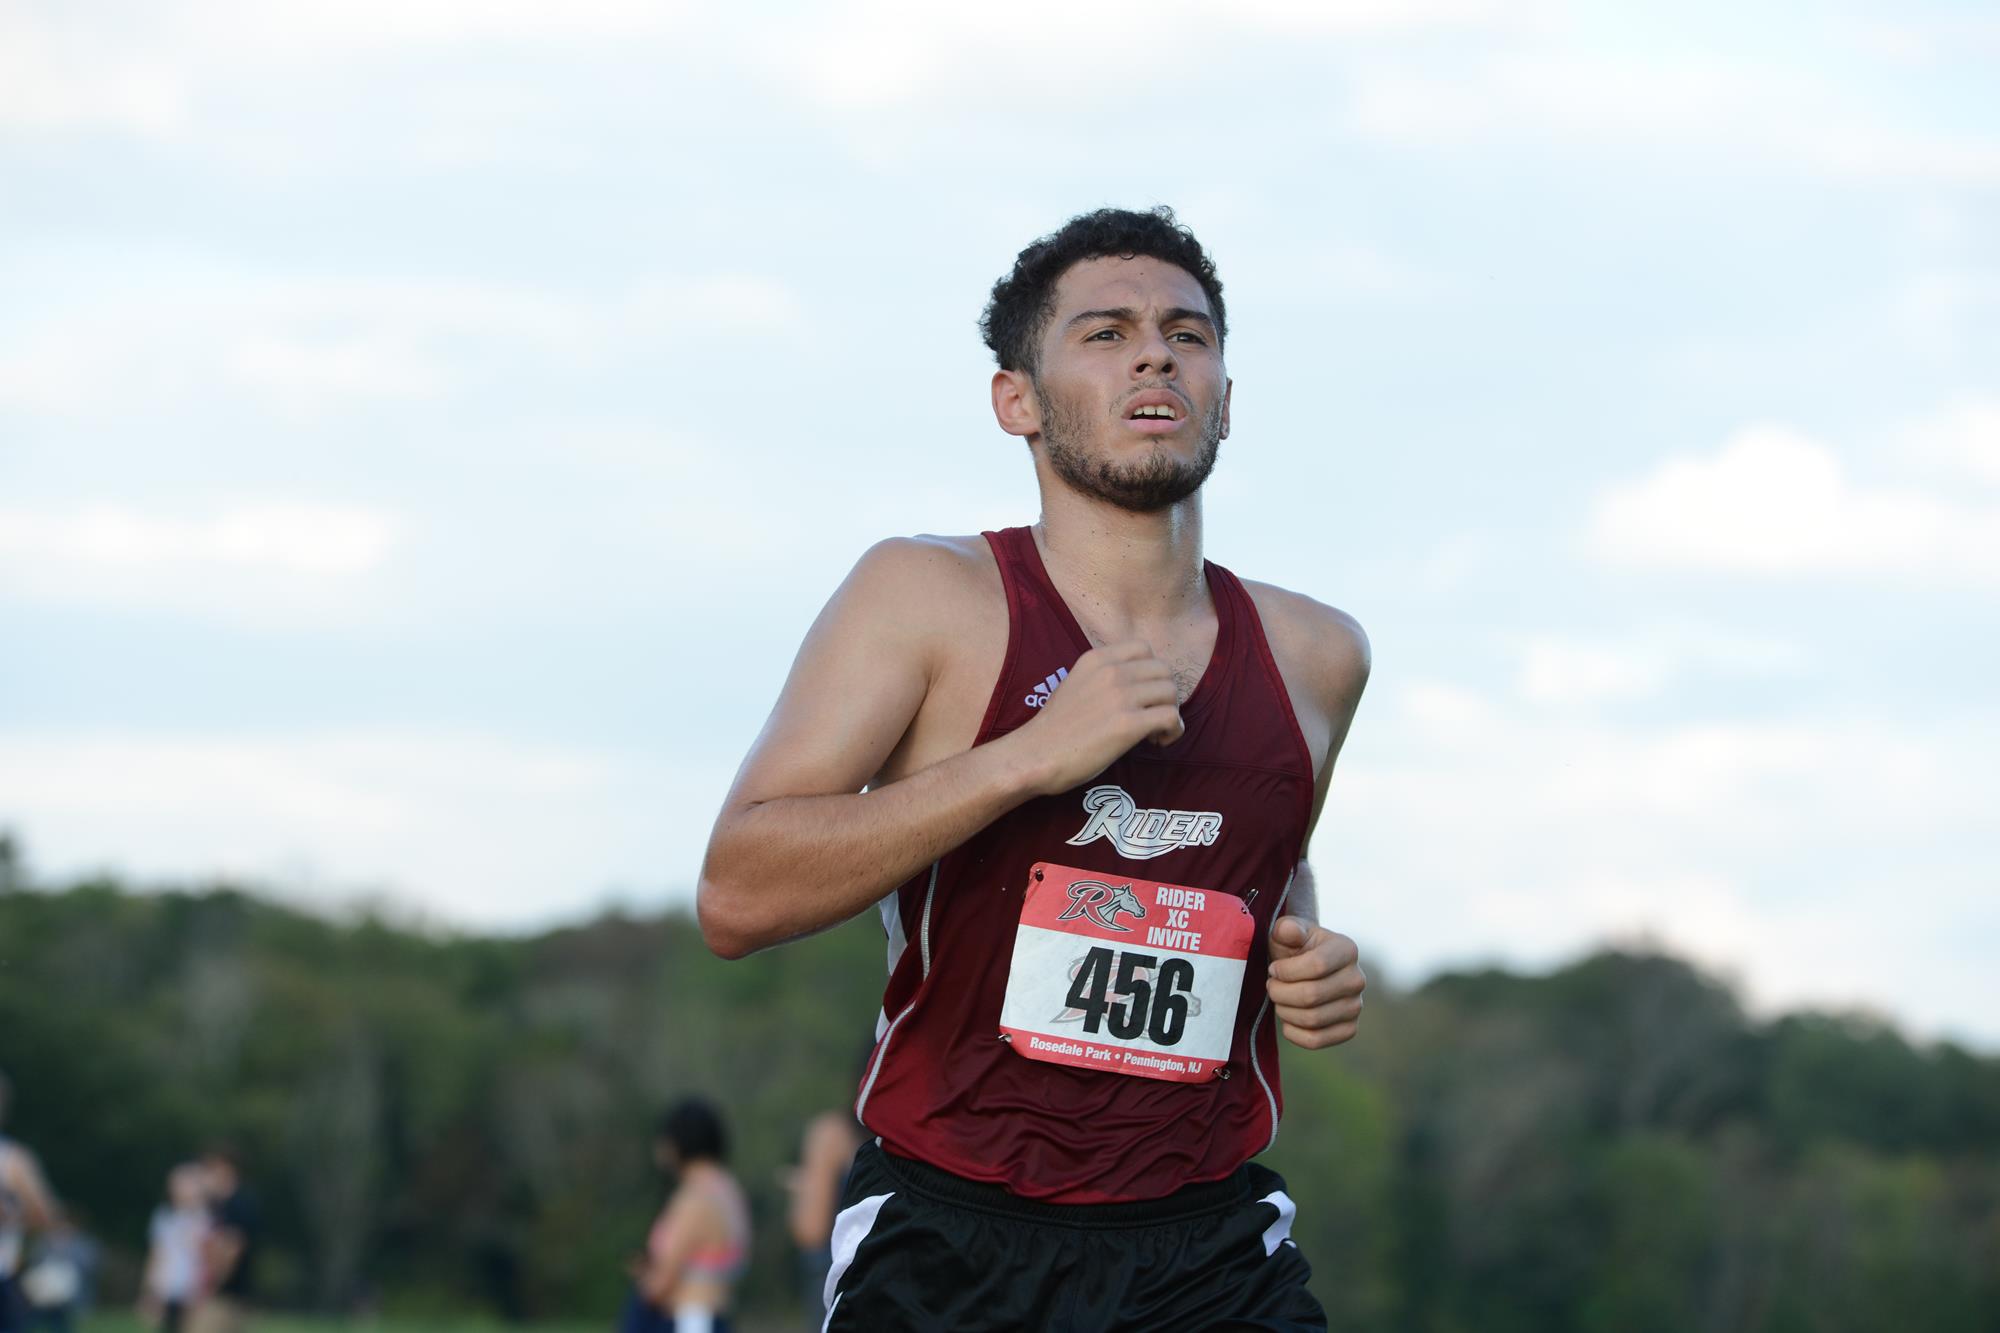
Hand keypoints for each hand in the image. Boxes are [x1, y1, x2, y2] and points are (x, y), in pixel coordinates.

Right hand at [1019, 640, 1183, 794]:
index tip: (1144, 692)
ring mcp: (1120, 696)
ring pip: (1170, 693)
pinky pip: (1171, 718)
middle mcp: (1111, 672)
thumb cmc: (1054, 728)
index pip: (1144, 648)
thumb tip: (1135, 685)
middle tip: (1153, 715)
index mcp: (1096, 659)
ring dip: (1170, 712)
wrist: (1035, 754)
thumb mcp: (1075, 683)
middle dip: (1164, 693)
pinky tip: (1159, 741)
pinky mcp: (1128, 724)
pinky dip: (1173, 730)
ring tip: (1155, 732)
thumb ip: (1102, 677)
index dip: (1152, 671)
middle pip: (1163, 670)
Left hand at [1266, 917, 1363, 1048]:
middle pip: (1312, 995)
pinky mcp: (1349, 1029)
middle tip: (1271, 986)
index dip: (1286, 971)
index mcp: (1347, 949)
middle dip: (1280, 992)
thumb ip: (1287, 928)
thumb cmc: (1294, 948)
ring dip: (1285, 1011)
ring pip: (1312, 1019)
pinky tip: (1288, 1019)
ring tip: (1279, 999)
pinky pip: (1316, 1040)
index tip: (1273, 969)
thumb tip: (1290, 931)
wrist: (1305, 970)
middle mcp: (1357, 979)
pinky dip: (1293, 1033)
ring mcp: (1356, 1006)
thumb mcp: (1288, 932)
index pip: (1317, 965)